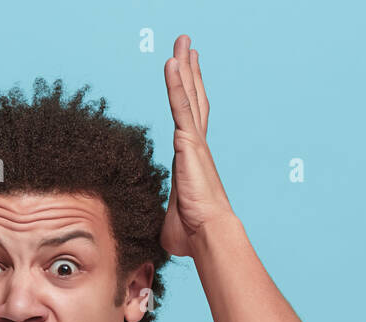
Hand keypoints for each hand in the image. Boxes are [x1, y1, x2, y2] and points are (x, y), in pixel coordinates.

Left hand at [160, 35, 234, 257]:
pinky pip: (179, 106)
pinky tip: (171, 62)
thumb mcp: (169, 223)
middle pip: (193, 99)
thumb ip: (163, 218)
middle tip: (188, 46)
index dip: (191, 96)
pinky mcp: (189, 142)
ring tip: (182, 41)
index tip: (189, 75)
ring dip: (184, 66)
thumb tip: (159, 235)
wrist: (206, 235)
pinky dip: (175, 83)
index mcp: (192, 161)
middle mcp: (196, 146)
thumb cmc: (192, 235)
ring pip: (188, 96)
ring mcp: (194, 142)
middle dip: (190, 71)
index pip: (191, 121)